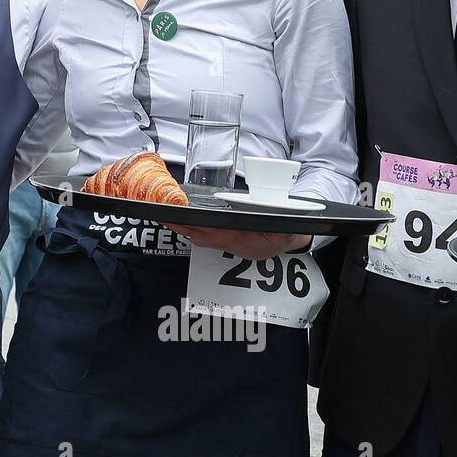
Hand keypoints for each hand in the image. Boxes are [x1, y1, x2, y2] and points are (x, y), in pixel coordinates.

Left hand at [164, 224, 311, 259]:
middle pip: (200, 239)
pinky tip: (186, 221)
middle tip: (163, 217)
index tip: (178, 220)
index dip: (194, 228)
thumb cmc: (286, 231)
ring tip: (169, 217)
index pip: (214, 235)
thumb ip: (275, 220)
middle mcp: (234, 245)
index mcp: (244, 240)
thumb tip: (270, 210)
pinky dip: (194, 230)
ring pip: (201, 240)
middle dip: (181, 228)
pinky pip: (207, 238)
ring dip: (185, 229)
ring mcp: (231, 246)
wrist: (292, 241)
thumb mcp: (284, 227)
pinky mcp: (230, 243)